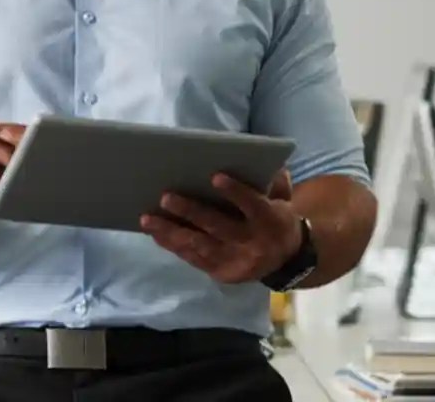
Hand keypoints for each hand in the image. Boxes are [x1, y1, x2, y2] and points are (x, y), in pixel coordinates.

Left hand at [141, 169, 301, 284]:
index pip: (253, 205)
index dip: (235, 192)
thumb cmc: (277, 220)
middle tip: (165, 197)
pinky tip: (155, 234)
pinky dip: (173, 246)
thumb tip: (266, 161)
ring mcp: (235, 261)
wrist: (287, 262)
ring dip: (171, 231)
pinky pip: (193, 258)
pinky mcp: (221, 273)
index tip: (214, 176)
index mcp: (270, 221)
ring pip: (199, 245)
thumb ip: (275, 182)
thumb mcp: (284, 200)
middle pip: (218, 226)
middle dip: (190, 211)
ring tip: (147, 218)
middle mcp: (252, 243)